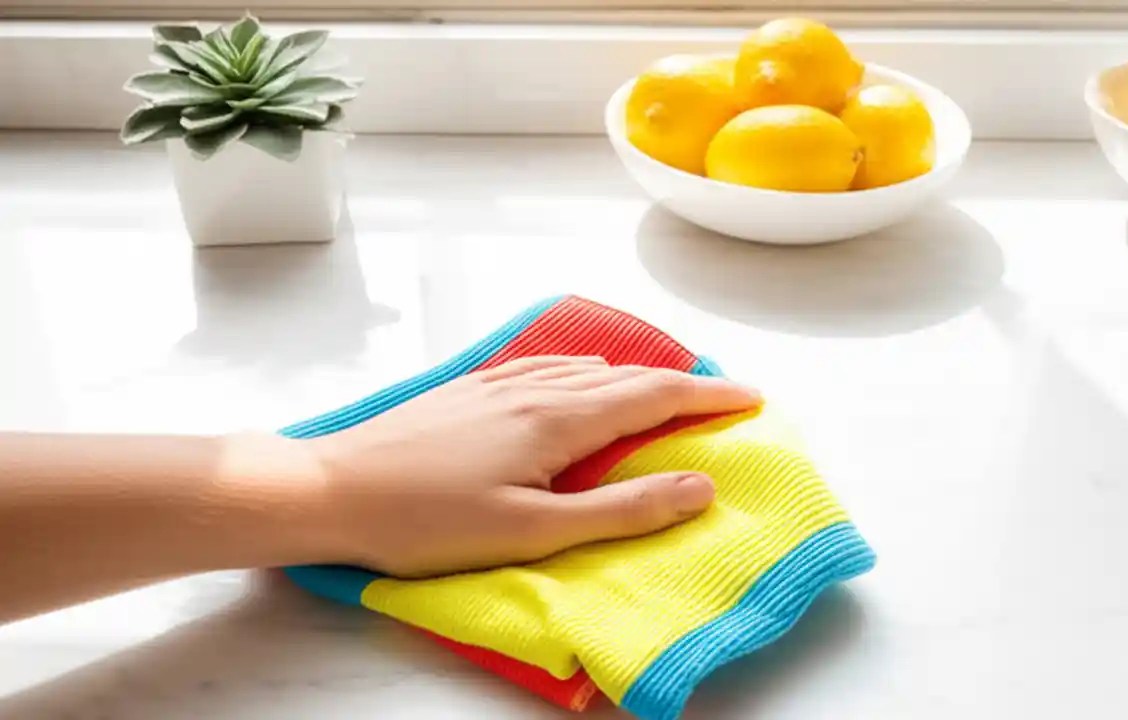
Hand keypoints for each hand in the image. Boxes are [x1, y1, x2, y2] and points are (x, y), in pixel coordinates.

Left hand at [306, 356, 760, 576]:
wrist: (331, 489)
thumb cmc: (429, 521)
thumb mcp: (533, 531)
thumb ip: (621, 510)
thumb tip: (700, 485)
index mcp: (559, 419)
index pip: (655, 396)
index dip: (709, 395)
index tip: (753, 397)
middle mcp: (536, 387)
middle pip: (629, 375)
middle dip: (683, 384)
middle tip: (723, 398)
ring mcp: (500, 381)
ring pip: (589, 367)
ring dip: (637, 376)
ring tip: (665, 392)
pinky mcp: (472, 387)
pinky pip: (551, 366)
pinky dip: (590, 372)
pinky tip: (581, 383)